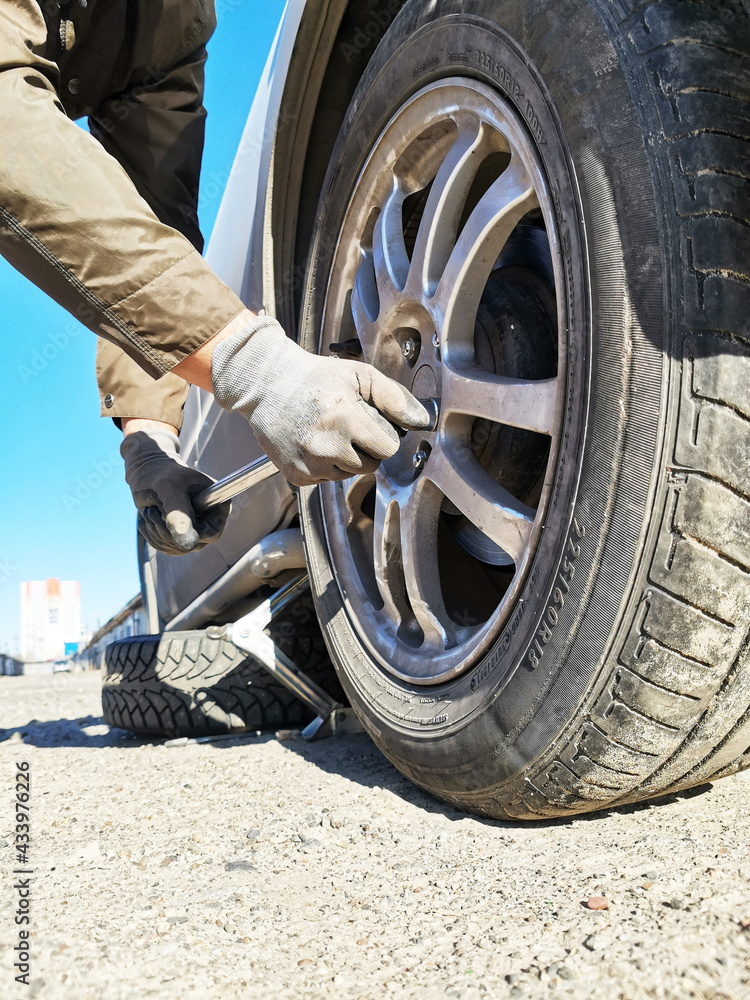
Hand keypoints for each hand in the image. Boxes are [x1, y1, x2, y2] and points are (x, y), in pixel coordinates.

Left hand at [120, 423, 229, 554]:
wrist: (147, 474)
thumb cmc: (161, 476)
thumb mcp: (169, 491)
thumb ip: (179, 515)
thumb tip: (188, 543)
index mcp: (218, 506)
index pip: (212, 534)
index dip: (190, 532)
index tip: (168, 516)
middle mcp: (209, 521)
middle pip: (192, 544)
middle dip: (167, 531)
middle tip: (153, 511)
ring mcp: (195, 531)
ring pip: (177, 548)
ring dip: (156, 532)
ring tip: (151, 511)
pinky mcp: (180, 537)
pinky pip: (165, 548)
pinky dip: (151, 534)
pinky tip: (149, 518)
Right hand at [210, 315, 429, 485]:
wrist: (267, 385)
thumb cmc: (317, 379)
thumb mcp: (359, 376)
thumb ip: (394, 397)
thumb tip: (422, 421)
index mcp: (344, 418)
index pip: (388, 449)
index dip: (383, 434)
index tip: (369, 421)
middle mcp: (325, 446)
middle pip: (371, 466)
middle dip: (366, 448)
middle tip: (348, 425)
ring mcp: (309, 464)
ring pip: (350, 475)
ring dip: (347, 458)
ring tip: (330, 432)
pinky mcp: (297, 476)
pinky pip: (327, 479)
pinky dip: (326, 465)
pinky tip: (314, 442)